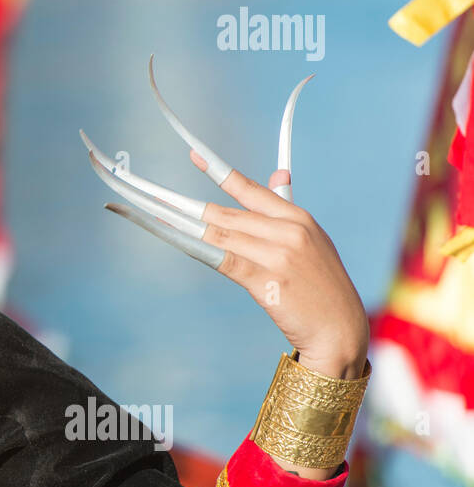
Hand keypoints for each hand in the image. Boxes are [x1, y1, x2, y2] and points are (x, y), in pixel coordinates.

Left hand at [81, 55, 369, 380]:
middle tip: (144, 191)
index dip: (220, 173)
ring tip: (147, 211)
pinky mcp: (267, 281)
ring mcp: (278, 255)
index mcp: (298, 218)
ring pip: (218, 234)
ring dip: (180, 225)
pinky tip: (173, 239)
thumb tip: (277, 172)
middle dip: (181, 204)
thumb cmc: (322, 288)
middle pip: (223, 213)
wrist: (342, 331)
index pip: (251, 189)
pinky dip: (196, 248)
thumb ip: (286, 210)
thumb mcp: (312, 243)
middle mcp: (288, 231)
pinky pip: (222, 260)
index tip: (193, 155)